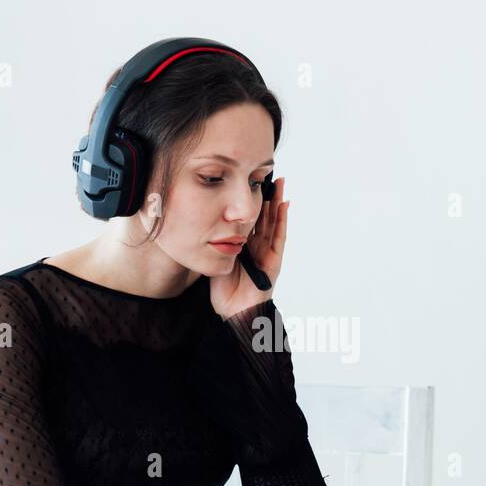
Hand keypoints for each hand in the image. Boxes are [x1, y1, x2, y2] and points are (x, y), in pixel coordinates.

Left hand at [209, 177, 288, 318]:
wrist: (232, 310)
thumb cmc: (223, 289)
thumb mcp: (215, 257)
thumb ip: (214, 240)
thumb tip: (200, 219)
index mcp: (243, 245)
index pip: (248, 218)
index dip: (250, 200)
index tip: (250, 181)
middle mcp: (257, 246)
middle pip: (263, 215)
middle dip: (267, 196)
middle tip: (270, 175)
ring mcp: (267, 252)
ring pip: (273, 221)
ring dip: (277, 202)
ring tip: (281, 183)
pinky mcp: (274, 260)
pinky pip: (279, 237)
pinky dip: (282, 220)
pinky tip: (284, 205)